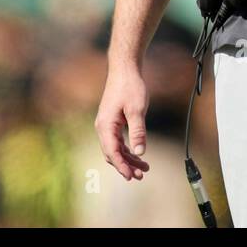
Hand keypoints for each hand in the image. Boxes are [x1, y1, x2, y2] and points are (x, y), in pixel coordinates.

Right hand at [95, 62, 150, 180]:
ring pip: (115, 148)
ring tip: (143, 168)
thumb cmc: (130, 87)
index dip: (121, 166)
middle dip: (126, 165)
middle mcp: (102, 127)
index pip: (112, 152)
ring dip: (128, 158)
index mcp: (106, 125)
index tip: (131, 176)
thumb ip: (138, 131)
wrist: (124, 69)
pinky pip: (117, 140)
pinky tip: (137, 154)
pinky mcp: (112, 121)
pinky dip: (127, 149)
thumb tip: (140, 152)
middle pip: (112, 153)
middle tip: (141, 175)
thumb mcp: (137, 110)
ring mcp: (106, 124)